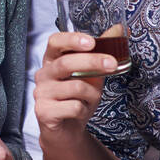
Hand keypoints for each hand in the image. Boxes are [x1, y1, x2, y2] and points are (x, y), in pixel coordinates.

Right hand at [33, 32, 117, 147]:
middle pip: (66, 63)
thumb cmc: (78, 98)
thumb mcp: (92, 74)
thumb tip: (118, 29)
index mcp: (52, 60)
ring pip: (75, 88)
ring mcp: (41, 93)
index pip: (55, 42)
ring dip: (92, 94)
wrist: (67, 130)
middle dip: (93, 62)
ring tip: (90, 99)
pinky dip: (84, 110)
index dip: (72, 39)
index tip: (91, 42)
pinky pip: (73, 107)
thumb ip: (101, 52)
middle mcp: (43, 74)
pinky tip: (80, 112)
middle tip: (113, 64)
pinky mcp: (44, 112)